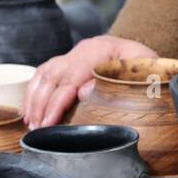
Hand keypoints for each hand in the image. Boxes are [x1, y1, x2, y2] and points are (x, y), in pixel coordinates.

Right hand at [23, 35, 159, 128]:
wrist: (146, 59)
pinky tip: (30, 109)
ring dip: (33, 99)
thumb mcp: (142, 75)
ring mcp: (74, 53)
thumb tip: (82, 92)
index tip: (48, 123)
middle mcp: (83, 49)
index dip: (56, 103)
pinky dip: (33, 91)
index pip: (70, 78)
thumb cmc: (147, 71)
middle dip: (40, 104)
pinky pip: (43, 73)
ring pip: (44, 73)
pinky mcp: (69, 60)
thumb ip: (116, 83)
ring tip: (31, 123)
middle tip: (37, 128)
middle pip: (52, 76)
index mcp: (100, 50)